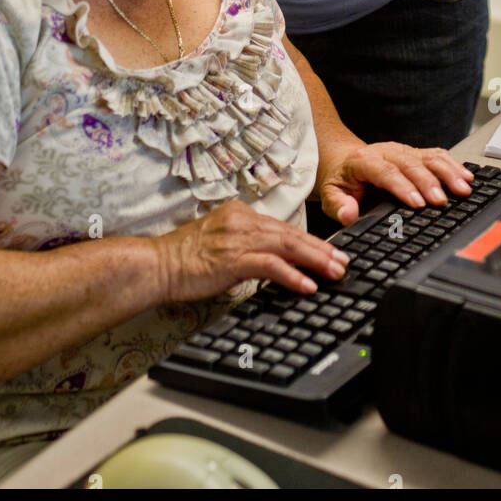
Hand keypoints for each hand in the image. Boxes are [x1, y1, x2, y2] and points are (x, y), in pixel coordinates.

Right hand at [155, 199, 349, 301]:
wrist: (157, 265)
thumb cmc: (184, 260)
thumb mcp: (220, 245)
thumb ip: (246, 247)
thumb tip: (274, 263)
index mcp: (240, 215)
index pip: (283, 227)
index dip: (310, 240)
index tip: (330, 252)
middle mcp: (242, 221)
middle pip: (291, 233)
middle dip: (321, 249)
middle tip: (343, 261)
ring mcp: (237, 238)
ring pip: (286, 245)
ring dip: (314, 260)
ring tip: (334, 272)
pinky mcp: (232, 258)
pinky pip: (269, 265)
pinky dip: (291, 274)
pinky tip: (306, 285)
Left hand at [316, 141, 474, 225]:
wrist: (344, 159)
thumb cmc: (341, 180)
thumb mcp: (329, 195)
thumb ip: (338, 206)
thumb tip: (348, 214)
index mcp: (363, 161)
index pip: (385, 171)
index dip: (402, 186)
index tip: (416, 203)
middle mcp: (385, 152)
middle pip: (410, 163)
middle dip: (428, 182)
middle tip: (441, 201)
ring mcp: (403, 151)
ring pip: (428, 157)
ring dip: (447, 172)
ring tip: (463, 189)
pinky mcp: (416, 153)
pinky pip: (437, 155)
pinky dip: (454, 165)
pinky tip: (467, 177)